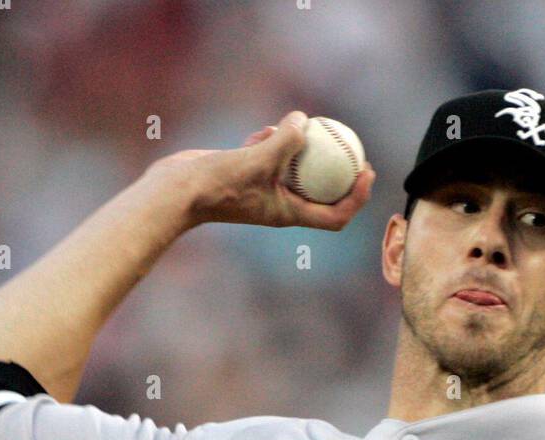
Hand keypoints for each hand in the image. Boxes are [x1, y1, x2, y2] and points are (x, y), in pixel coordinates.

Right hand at [153, 110, 375, 231]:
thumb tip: (304, 120)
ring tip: (296, 129)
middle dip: (340, 174)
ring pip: (293, 172)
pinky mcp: (246, 175)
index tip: (366, 173)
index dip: (356, 198)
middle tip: (352, 148)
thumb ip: (285, 140)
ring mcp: (262, 190)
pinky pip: (268, 159)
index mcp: (289, 213)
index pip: (335, 215)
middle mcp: (279, 205)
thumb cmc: (218, 183)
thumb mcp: (257, 159)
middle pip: (321, 193)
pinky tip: (264, 130)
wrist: (178, 190)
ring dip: (299, 152)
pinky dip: (270, 143)